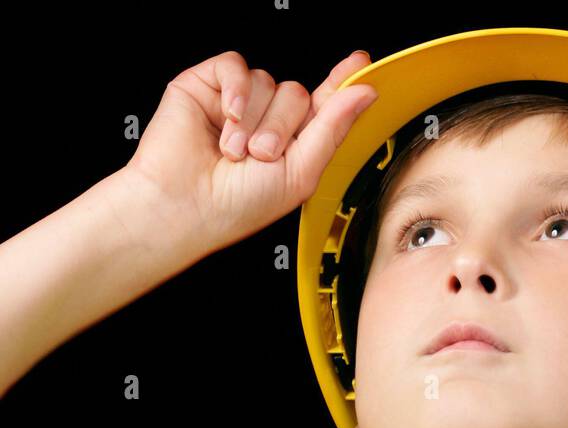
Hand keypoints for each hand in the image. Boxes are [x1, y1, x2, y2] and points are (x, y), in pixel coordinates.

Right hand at [121, 49, 377, 257]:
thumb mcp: (301, 173)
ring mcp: (237, 103)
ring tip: (235, 152)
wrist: (185, 205)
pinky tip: (227, 118)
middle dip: (281, 128)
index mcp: (291, 146)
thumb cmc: (237, 205)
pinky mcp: (208, 86)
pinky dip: (236, 92)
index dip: (342, 84)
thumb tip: (365, 91)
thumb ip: (334, 127)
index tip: (361, 63)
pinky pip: (237, 66)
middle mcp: (265, 122)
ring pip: (267, 81)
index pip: (322, 105)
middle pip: (296, 93)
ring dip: (254, 121)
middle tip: (261, 156)